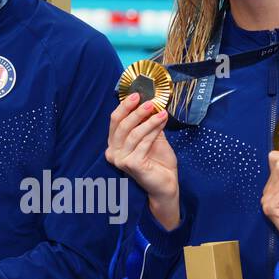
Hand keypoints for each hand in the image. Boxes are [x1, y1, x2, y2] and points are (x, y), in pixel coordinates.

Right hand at [106, 91, 180, 229]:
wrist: (166, 184)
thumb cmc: (158, 162)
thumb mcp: (153, 137)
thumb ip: (148, 123)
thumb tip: (150, 102)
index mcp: (114, 144)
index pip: (115, 121)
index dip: (124, 106)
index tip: (137, 94)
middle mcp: (113, 152)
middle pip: (121, 125)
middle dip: (136, 111)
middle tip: (150, 102)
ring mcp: (120, 160)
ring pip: (133, 134)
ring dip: (149, 121)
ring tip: (162, 113)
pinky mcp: (130, 165)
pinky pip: (142, 143)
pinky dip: (153, 131)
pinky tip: (162, 124)